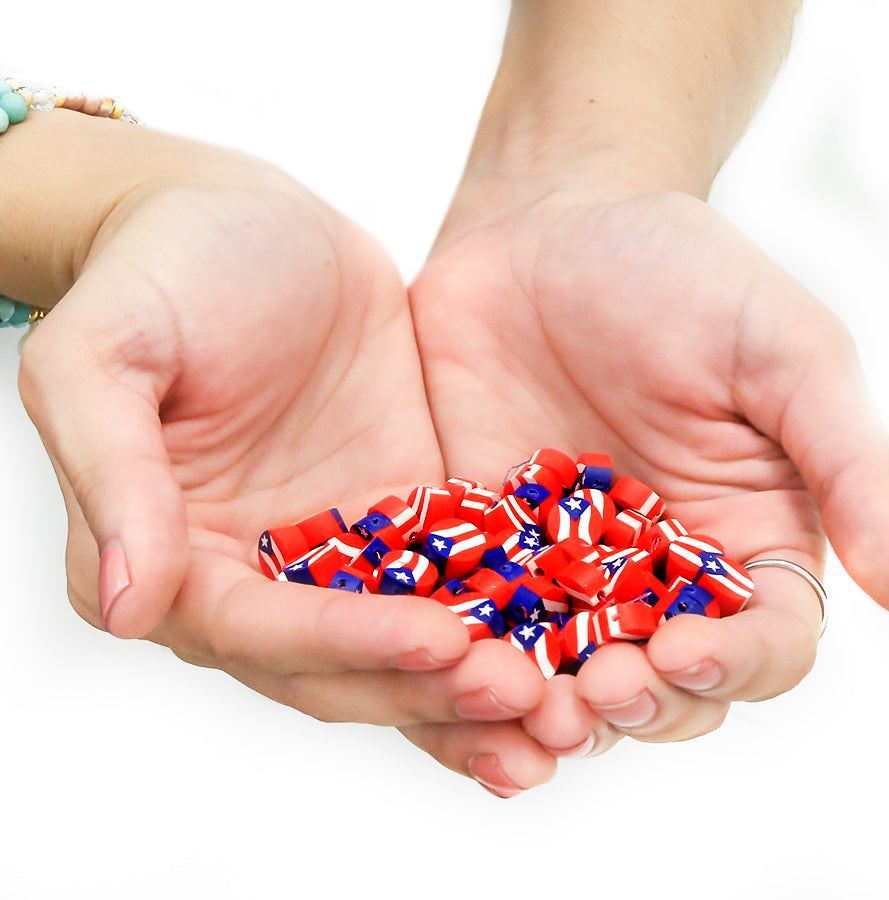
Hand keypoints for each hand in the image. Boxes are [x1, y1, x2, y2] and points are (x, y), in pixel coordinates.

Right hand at [16, 133, 545, 737]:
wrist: (243, 220)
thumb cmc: (162, 269)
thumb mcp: (106, 352)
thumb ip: (115, 473)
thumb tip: (126, 605)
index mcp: (171, 559)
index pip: (259, 632)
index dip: (346, 644)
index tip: (438, 641)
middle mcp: (252, 578)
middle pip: (340, 666)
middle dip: (427, 687)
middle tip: (524, 695)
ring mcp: (331, 553)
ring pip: (401, 646)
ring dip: (472, 682)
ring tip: (557, 701)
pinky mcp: (397, 515)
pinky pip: (448, 583)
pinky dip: (496, 623)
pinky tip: (561, 650)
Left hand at [408, 178, 888, 769]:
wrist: (544, 228)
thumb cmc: (676, 271)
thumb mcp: (780, 351)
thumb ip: (844, 464)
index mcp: (745, 534)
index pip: (765, 641)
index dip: (735, 666)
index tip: (683, 652)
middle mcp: (657, 567)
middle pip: (663, 681)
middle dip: (636, 701)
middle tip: (594, 694)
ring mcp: (563, 562)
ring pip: (565, 669)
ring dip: (548, 702)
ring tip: (518, 702)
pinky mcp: (484, 541)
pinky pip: (479, 614)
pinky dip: (468, 650)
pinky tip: (447, 664)